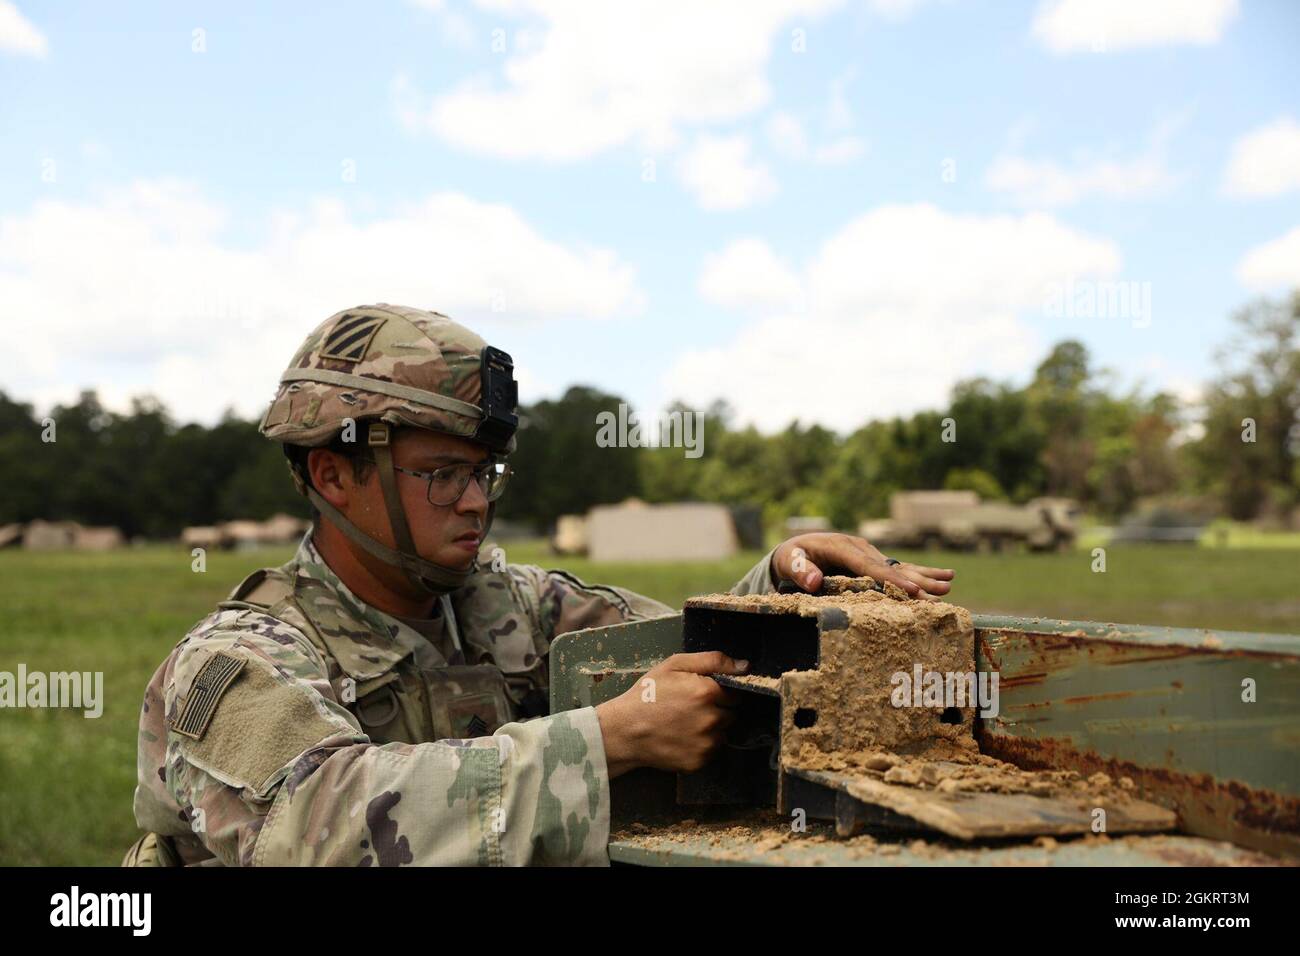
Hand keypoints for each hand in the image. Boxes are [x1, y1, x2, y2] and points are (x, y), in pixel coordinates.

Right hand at [594, 651, 745, 777]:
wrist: (624, 730)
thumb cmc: (648, 694)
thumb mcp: (674, 665)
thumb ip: (712, 661)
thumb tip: (745, 665)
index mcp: (708, 692)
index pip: (735, 694)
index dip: (719, 693)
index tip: (702, 694)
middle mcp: (712, 719)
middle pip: (731, 715)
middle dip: (717, 711)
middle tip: (691, 709)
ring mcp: (706, 743)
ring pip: (722, 734)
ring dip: (711, 729)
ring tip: (685, 724)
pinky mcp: (699, 761)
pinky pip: (711, 751)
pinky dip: (701, 746)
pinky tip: (682, 738)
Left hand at [773, 532, 953, 597]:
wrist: (795, 551)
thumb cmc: (792, 558)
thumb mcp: (790, 561)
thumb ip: (800, 570)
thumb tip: (815, 581)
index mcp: (840, 547)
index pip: (867, 565)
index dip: (889, 578)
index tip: (909, 590)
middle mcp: (859, 548)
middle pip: (889, 566)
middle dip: (914, 580)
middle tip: (938, 592)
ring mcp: (868, 553)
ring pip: (899, 567)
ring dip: (923, 577)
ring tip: (948, 586)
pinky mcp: (873, 561)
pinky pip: (899, 569)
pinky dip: (920, 573)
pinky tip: (945, 576)